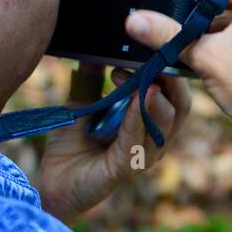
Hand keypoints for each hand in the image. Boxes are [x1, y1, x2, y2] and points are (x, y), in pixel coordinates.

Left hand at [36, 63, 191, 223]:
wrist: (51, 184)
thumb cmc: (70, 148)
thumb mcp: (82, 104)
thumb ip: (91, 79)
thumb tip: (95, 47)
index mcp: (150, 124)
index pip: (176, 94)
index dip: (168, 69)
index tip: (149, 48)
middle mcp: (154, 140)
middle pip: (180, 107)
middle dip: (170, 80)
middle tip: (152, 58)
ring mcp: (143, 156)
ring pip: (165, 122)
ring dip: (155, 96)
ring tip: (143, 76)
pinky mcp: (126, 168)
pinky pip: (138, 139)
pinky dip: (138, 116)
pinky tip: (137, 96)